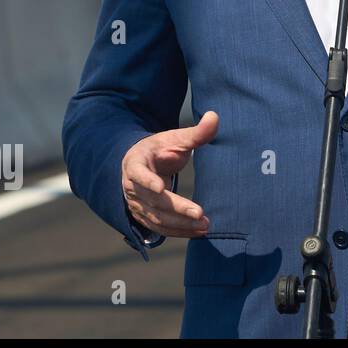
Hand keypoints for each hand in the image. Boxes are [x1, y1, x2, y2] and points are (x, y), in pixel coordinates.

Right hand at [121, 110, 217, 237]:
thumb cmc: (160, 149)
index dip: (148, 181)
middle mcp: (132, 187)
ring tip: (204, 225)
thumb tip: (215, 116)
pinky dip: (178, 231)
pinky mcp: (144, 216)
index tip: (161, 187)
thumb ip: (195, 132)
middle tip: (199, 213)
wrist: (142, 165)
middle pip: (153, 201)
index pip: (139, 174)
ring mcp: (137, 204)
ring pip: (157, 218)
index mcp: (136, 164)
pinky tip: (197, 231)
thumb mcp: (174, 138)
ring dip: (180, 224)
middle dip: (177, 209)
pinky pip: (160, 228)